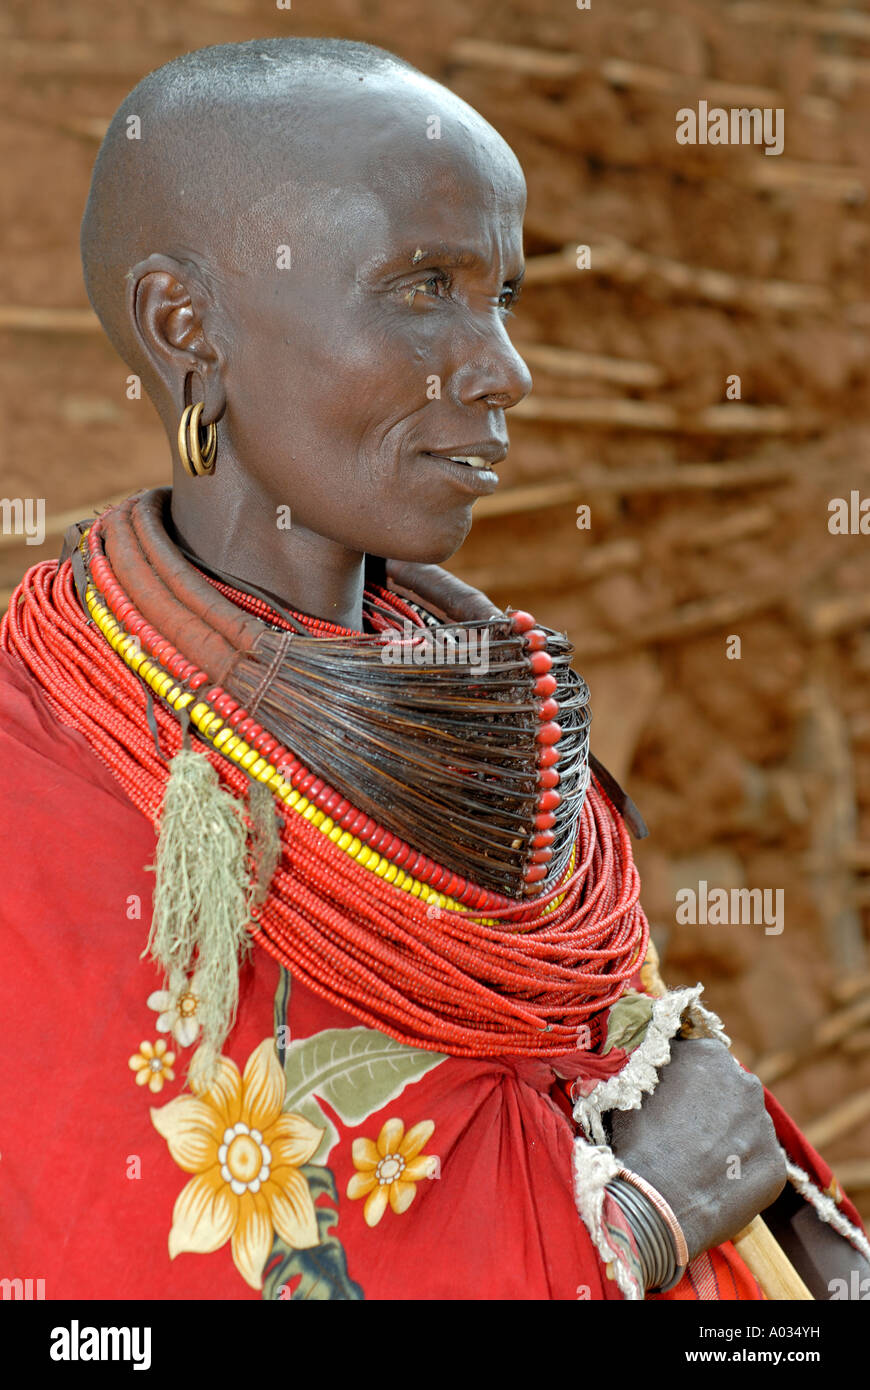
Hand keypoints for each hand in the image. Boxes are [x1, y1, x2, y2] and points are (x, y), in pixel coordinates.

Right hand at [609, 1037, 786, 1261]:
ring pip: (747, 1125)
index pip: (701, 1059)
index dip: (685, 1080)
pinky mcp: (775, 1165)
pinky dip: (740, 1169)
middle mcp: (746, 1083)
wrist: (659, 1202)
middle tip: (686, 1131)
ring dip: (729, 1136)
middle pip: (730, 1089)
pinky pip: (757, 1162)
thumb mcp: (634, 1085)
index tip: (672, 1099)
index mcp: (711, 1055)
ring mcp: (765, 1126)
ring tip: (700, 1162)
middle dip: (713, 1105)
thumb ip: (656, 1067)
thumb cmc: (639, 1140)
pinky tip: (716, 1183)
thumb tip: (658, 1062)